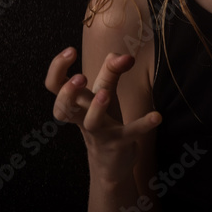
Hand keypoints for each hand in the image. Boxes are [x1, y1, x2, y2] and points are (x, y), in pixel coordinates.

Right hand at [44, 47, 160, 178]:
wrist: (111, 161)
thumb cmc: (104, 119)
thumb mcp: (106, 90)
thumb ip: (111, 69)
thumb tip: (125, 55)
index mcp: (76, 102)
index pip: (54, 85)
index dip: (57, 68)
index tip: (71, 50)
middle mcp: (83, 118)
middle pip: (62, 108)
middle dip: (68, 92)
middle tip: (80, 78)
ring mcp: (100, 132)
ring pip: (91, 122)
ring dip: (97, 107)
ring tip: (106, 93)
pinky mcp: (119, 143)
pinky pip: (129, 134)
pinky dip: (142, 125)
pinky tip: (156, 116)